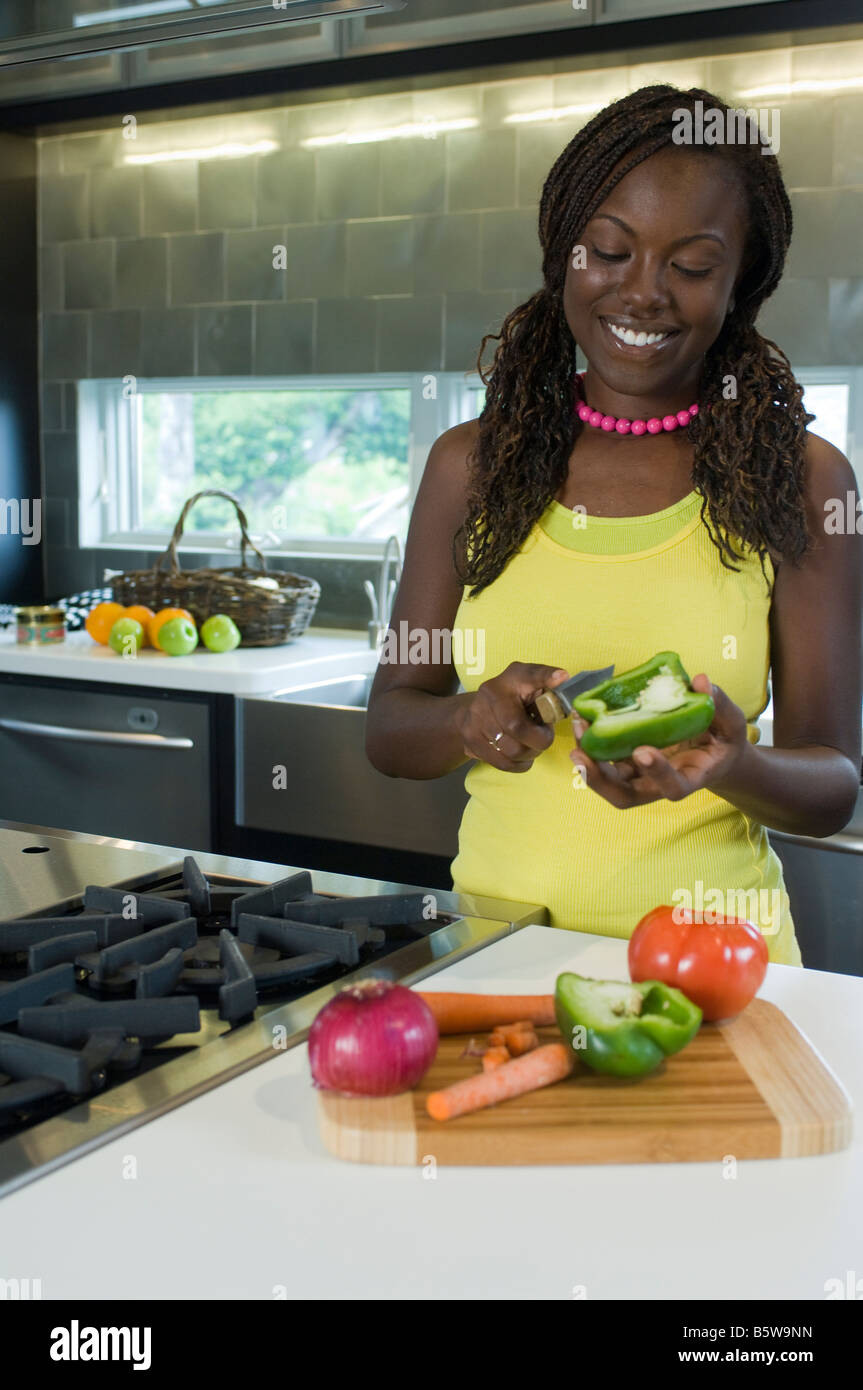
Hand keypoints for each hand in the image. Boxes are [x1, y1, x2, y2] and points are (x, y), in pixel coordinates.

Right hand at [458, 662, 570, 771]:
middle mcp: (490, 694)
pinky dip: (519, 763)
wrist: (474, 711)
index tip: (562, 677)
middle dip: (539, 739)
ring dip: (530, 753)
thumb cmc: (512, 699)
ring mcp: (476, 717)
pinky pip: (504, 763)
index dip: (546, 676)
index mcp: (511, 678)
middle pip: (518, 727)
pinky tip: (521, 754)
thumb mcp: (530, 686)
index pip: (530, 675)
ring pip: (513, 750)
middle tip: (544, 736)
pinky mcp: (471, 739)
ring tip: (531, 744)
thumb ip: (547, 686)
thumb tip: (563, 679)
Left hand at [569, 674, 749, 806]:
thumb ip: (720, 705)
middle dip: (600, 779)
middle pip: (625, 797)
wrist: (714, 752)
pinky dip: (589, 744)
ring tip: (578, 727)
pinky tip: (582, 718)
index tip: (643, 750)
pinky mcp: (628, 763)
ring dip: (588, 761)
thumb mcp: (732, 723)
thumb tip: (700, 680)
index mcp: (691, 778)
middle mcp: (660, 785)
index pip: (673, 787)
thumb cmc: (723, 740)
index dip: (657, 773)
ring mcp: (641, 776)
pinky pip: (604, 761)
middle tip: (582, 753)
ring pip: (608, 782)